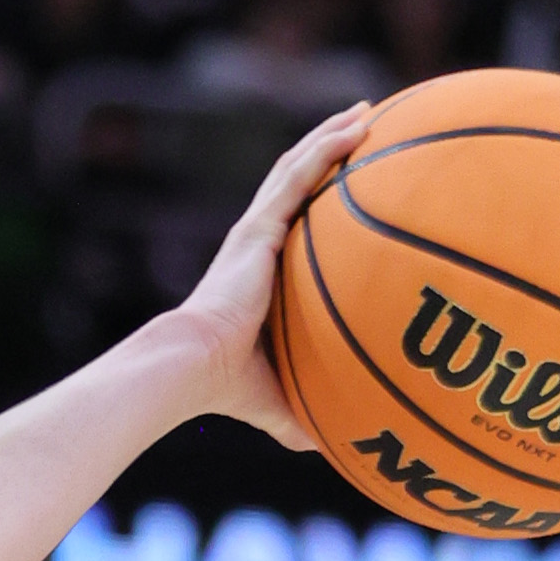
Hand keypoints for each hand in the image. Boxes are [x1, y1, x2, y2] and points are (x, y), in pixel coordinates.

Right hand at [179, 106, 371, 446]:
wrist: (192, 368)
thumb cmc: (226, 390)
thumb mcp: (278, 402)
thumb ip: (306, 415)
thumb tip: (337, 448)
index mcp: (259, 275)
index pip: (294, 225)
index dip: (319, 198)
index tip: (349, 184)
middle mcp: (257, 244)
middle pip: (299, 184)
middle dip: (330, 152)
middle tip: (366, 129)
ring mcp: (257, 231)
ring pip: (300, 167)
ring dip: (333, 135)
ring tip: (368, 111)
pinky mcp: (259, 228)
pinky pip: (300, 175)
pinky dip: (328, 148)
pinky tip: (358, 125)